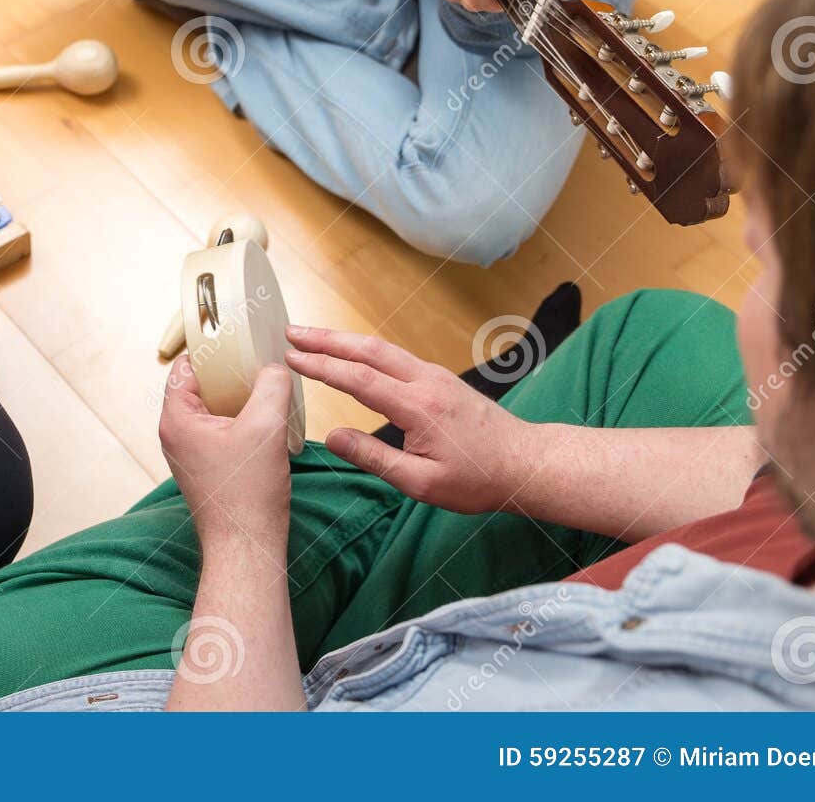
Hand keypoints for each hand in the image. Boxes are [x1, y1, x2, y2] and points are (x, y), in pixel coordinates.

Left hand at [159, 358, 293, 552]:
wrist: (246, 546)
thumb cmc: (247, 495)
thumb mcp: (265, 428)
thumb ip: (271, 386)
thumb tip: (274, 368)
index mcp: (177, 419)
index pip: (185, 367)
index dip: (210, 350)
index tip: (235, 338)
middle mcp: (177, 434)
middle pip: (200, 386)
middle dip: (230, 373)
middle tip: (259, 362)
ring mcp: (190, 452)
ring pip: (214, 409)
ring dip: (240, 398)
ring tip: (268, 389)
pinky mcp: (208, 466)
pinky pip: (222, 430)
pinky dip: (242, 420)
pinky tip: (268, 421)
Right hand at [284, 326, 530, 514]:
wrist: (525, 463)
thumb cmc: (476, 479)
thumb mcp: (421, 483)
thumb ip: (374, 458)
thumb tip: (332, 437)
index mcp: (419, 407)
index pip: (359, 379)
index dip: (321, 366)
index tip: (290, 357)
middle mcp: (426, 381)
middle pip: (367, 349)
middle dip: (325, 339)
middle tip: (289, 331)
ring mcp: (434, 375)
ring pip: (381, 348)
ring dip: (343, 339)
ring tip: (310, 336)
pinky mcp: (439, 378)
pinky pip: (394, 355)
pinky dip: (363, 349)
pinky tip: (349, 352)